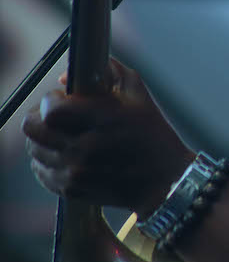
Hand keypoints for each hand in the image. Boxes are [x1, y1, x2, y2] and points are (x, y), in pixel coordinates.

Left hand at [22, 58, 194, 216]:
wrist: (163, 181)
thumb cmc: (152, 134)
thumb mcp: (139, 95)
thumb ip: (108, 72)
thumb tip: (64, 77)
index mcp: (105, 120)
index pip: (51, 109)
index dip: (52, 100)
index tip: (64, 98)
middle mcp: (86, 147)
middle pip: (33, 129)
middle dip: (40, 117)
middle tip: (57, 116)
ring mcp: (76, 171)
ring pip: (34, 149)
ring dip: (44, 139)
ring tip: (64, 136)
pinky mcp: (71, 189)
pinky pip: (41, 171)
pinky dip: (48, 160)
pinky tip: (67, 154)